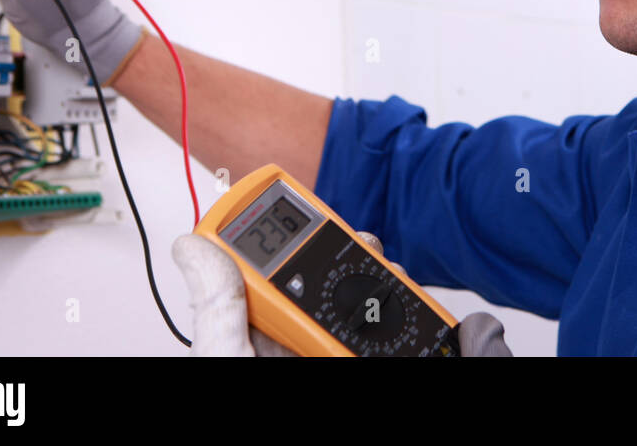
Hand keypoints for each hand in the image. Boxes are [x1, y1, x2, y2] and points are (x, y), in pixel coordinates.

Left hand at [172, 232, 511, 355]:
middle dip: (361, 258)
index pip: (280, 274)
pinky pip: (416, 345)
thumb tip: (193, 247)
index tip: (306, 212)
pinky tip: (444, 321)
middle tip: (369, 251)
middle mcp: (305, 349)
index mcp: (261, 341)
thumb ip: (218, 308)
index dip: (294, 237)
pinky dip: (439, 332)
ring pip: (383, 311)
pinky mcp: (382, 362)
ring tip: (404, 286)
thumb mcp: (228, 361)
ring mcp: (347, 355)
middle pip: (341, 284)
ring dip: (403, 293)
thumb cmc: (249, 429)